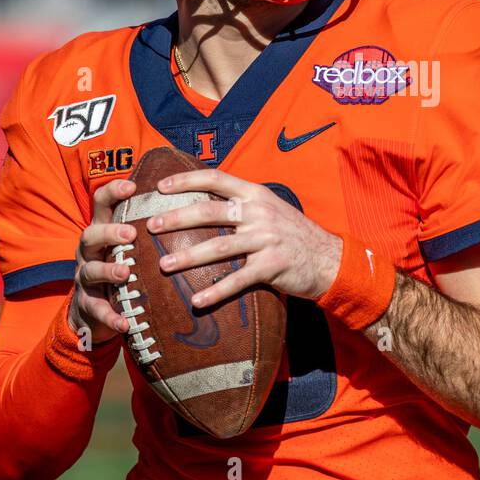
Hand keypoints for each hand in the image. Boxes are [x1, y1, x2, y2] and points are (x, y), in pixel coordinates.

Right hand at [69, 178, 138, 344]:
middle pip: (90, 234)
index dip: (112, 192)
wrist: (95, 312)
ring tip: (125, 273)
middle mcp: (89, 252)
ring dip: (108, 271)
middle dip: (109, 232)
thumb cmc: (123, 268)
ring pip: (90, 270)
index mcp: (103, 232)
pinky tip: (125, 323)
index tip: (132, 186)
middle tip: (130, 232)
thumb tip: (194, 203)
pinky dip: (110, 316)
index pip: (102, 204)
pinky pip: (96, 310)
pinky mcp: (87, 305)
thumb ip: (151, 229)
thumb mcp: (132, 247)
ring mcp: (85, 278)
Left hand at [148, 168, 342, 307]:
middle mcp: (259, 213)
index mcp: (256, 195)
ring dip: (188, 257)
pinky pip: (238, 280)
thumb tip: (205, 202)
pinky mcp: (272, 266)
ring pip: (219, 247)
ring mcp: (266, 239)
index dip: (186, 180)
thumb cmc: (293, 234)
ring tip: (163, 265)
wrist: (328, 259)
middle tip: (151, 226)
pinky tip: (197, 300)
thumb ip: (242, 204)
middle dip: (177, 218)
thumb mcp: (270, 209)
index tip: (160, 187)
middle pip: (210, 211)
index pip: (216, 179)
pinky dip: (216, 291)